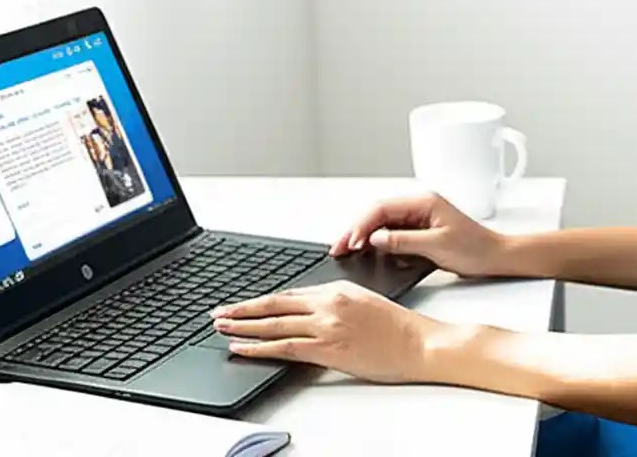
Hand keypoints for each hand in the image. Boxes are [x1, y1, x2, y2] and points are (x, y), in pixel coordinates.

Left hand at [212, 281, 438, 382]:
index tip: (243, 303)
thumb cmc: (397, 326)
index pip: (289, 294)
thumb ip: (334, 302)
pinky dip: (259, 347)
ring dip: (242, 326)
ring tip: (221, 327)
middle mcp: (328, 303)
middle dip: (242, 309)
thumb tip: (308, 310)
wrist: (418, 342)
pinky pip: (285, 347)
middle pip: (274, 306)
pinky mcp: (328, 348)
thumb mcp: (363, 300)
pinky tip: (242, 348)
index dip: (261, 300)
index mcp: (336, 288)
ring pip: (274, 325)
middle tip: (218, 312)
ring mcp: (326, 325)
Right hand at [330, 192, 509, 277]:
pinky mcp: (421, 232)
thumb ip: (404, 240)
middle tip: (339, 247)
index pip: (383, 208)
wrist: (497, 257)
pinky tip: (368, 252)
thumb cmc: (476, 249)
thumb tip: (376, 238)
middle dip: (356, 230)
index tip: (350, 241)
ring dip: (365, 237)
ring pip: (383, 224)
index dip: (362, 225)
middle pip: (378, 214)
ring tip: (347, 250)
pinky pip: (393, 234)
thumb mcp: (437, 245)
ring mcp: (419, 219)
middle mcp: (419, 206)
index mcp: (424, 202)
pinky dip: (378, 243)